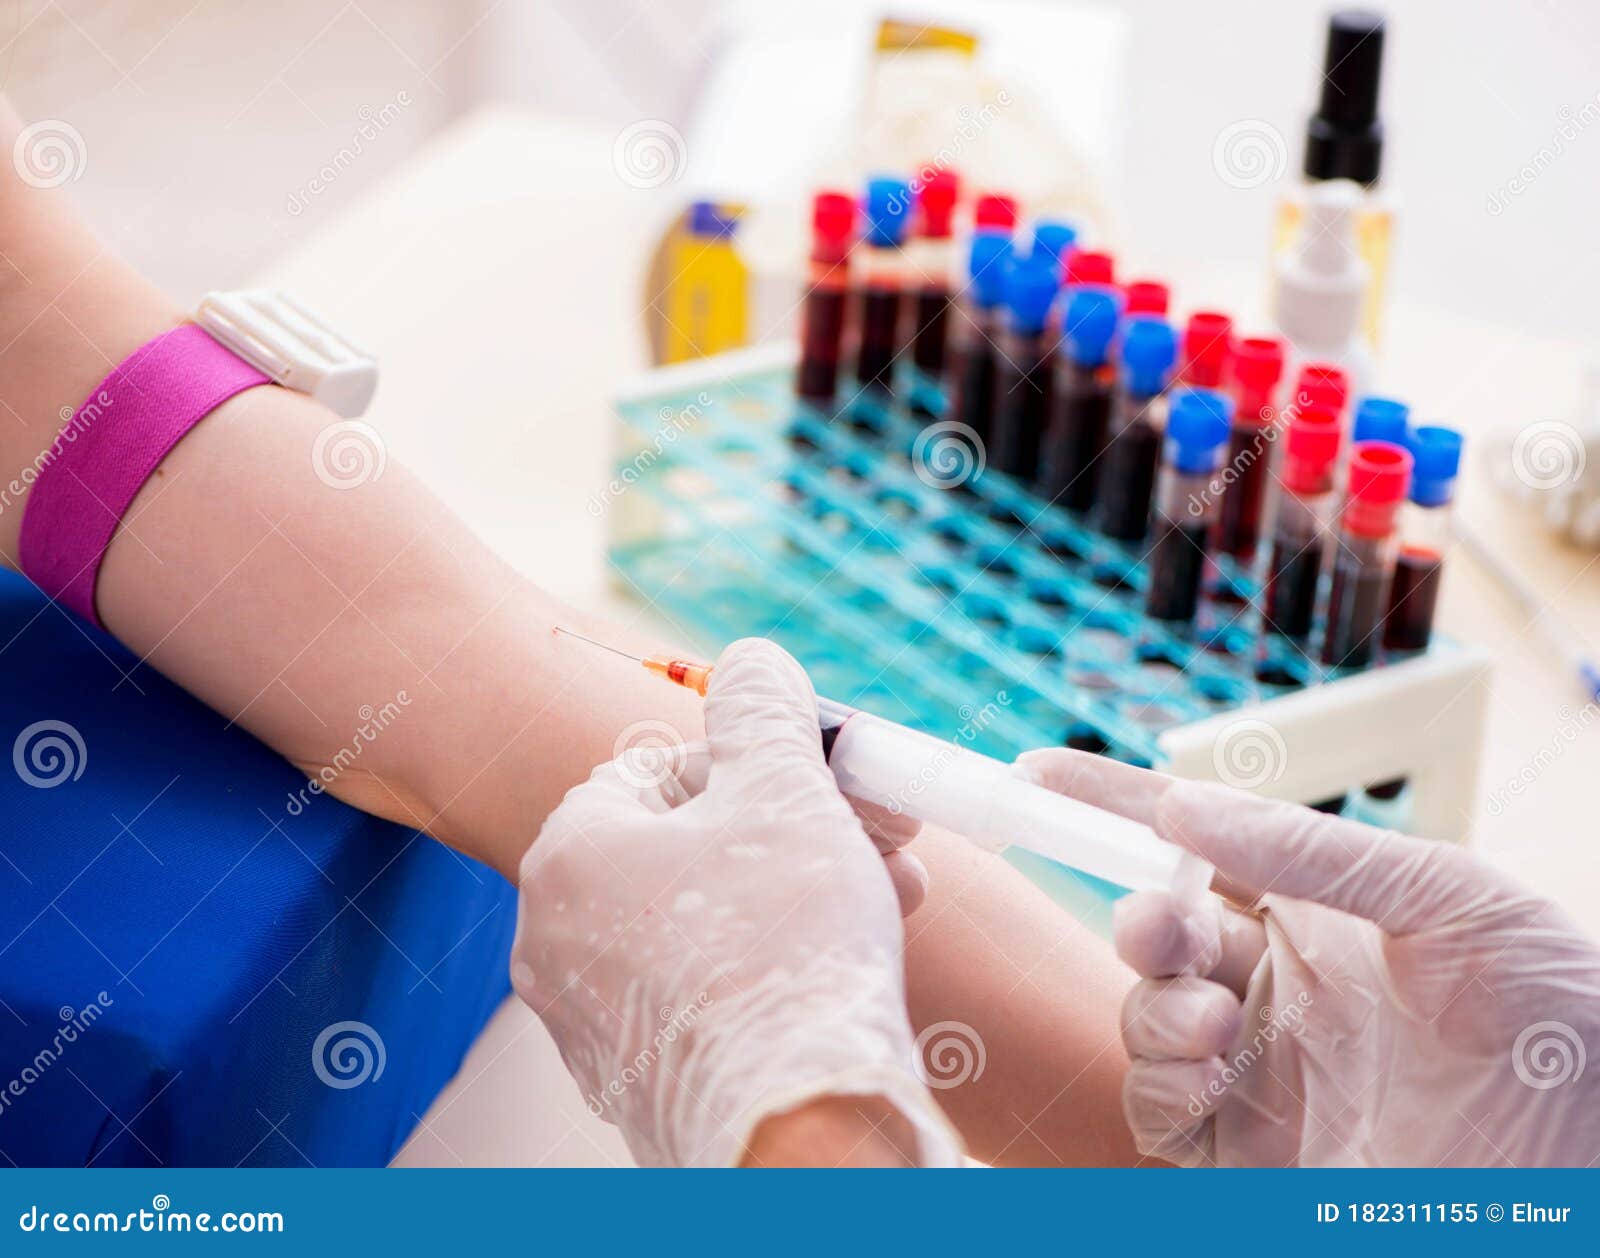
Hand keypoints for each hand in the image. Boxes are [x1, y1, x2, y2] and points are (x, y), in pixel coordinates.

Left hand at [512, 638, 961, 1166]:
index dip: (751, 765)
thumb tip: (751, 657)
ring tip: (893, 895)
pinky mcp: (635, 1079)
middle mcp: (556, 940)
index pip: (654, 769)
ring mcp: (590, 1020)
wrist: (797, 1127)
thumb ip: (763, 711)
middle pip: (688, 849)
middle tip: (878, 833)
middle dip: (794, 831)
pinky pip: (703, 993)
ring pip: (704, 923)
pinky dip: (769, 968)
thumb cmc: (783, 946)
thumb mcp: (784, 793)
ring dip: (797, 894)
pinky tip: (843, 966)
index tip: (822, 781)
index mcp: (568, 856)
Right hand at [1019, 750, 1599, 1167]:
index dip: (1115, 805)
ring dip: (1158, 1005)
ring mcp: (1261, 1070)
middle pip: (1161, 928)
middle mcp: (1281, 985)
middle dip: (1140, 914)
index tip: (1038, 772)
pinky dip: (1161, 1080)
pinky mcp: (1248, 1154)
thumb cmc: (1557, 1011)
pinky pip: (1160, 1107)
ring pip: (1147, 1015)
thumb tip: (1183, 809)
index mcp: (1322, 910)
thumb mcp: (1453, 901)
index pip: (1197, 844)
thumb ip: (1314, 852)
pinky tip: (1213, 1073)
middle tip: (1161, 925)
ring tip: (1219, 1022)